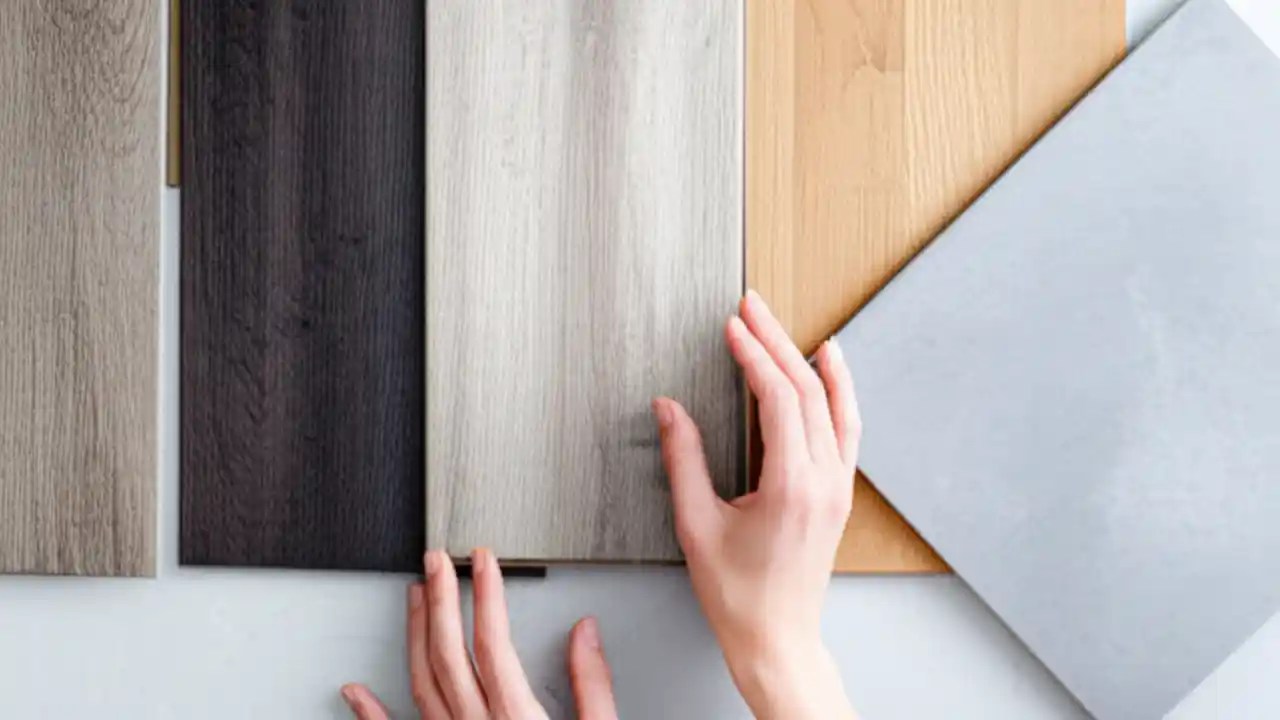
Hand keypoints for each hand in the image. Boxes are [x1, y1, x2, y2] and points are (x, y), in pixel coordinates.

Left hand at [342, 549, 616, 719]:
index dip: (486, 596)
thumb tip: (586, 633)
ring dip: (414, 637)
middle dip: (442, 601)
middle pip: (450, 656)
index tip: (483, 561)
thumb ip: (594, 687)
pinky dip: (369, 715)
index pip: (495, 644)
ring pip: (422, 686)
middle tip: (437, 560)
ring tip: (412, 596)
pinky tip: (355, 691)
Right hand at [652, 291, 859, 719]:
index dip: (753, 355)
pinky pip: (846, 429)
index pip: (778, 397)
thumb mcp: (696, 524)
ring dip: (810, 361)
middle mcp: (825, 480)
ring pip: (834, 405)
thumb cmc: (737, 594)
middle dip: (777, 342)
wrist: (776, 638)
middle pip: (807, 390)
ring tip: (790, 326)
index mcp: (791, 486)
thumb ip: (683, 459)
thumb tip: (669, 408)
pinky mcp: (839, 493)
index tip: (732, 327)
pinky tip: (829, 371)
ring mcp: (839, 486)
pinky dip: (837, 393)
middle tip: (752, 308)